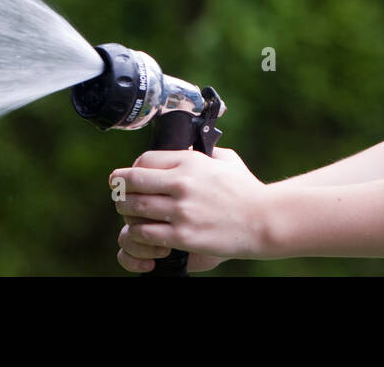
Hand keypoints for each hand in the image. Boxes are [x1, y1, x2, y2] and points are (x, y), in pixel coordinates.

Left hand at [110, 146, 270, 267]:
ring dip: (126, 211)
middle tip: (119, 195)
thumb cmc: (247, 190)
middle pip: (132, 182)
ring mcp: (181, 211)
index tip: (130, 177)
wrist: (263, 220)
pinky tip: (143, 232)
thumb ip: (203, 152)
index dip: (131, 170)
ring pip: (134, 208)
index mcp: (190, 162)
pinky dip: (138, 233)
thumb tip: (185, 148)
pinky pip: (146, 233)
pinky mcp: (183, 236)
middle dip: (120, 189)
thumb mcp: (226, 159)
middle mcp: (182, 183)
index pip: (144, 161)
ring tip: (128, 214)